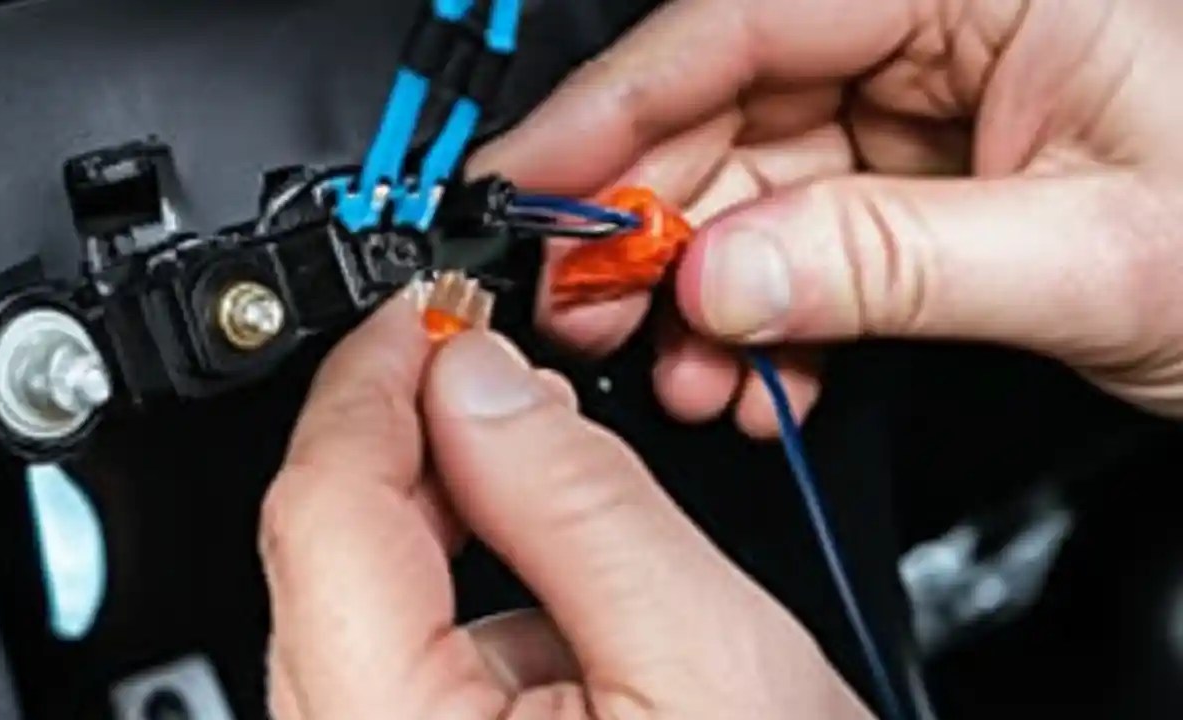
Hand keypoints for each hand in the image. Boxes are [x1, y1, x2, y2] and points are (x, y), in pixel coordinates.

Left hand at [259, 297, 872, 718]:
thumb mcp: (707, 659)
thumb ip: (581, 504)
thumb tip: (487, 383)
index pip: (323, 507)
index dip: (377, 379)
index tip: (433, 312)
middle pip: (325, 550)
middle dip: (409, 433)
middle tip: (491, 364)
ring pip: (362, 602)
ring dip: (441, 509)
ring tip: (536, 464)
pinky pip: (401, 662)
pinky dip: (460, 588)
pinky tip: (543, 582)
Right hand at [471, 0, 1182, 427]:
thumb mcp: (1095, 253)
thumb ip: (891, 262)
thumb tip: (723, 275)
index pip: (744, 21)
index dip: (617, 109)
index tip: (533, 185)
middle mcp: (939, 24)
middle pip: (727, 104)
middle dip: (648, 220)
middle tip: (585, 305)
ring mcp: (924, 104)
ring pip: (751, 183)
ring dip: (698, 286)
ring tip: (677, 365)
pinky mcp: (919, 181)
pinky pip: (801, 237)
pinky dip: (762, 311)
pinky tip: (747, 367)